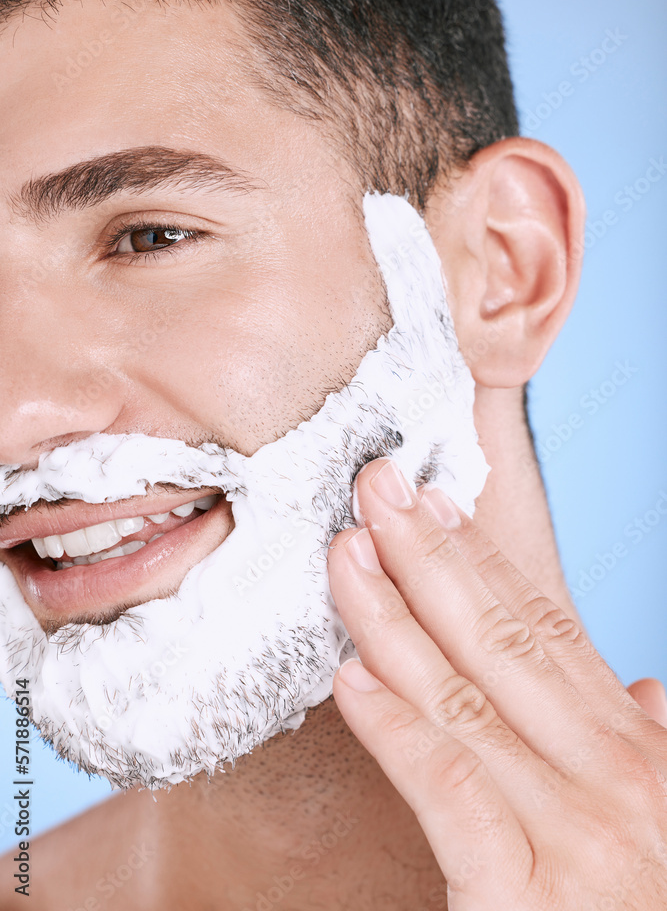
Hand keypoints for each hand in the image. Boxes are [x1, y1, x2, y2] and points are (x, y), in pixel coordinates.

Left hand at [327, 458, 666, 909]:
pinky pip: (454, 794)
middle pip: (505, 642)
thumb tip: (638, 683)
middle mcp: (613, 776)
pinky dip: (398, 729)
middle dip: (431, 556)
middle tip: (376, 490)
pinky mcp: (528, 903)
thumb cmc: (647, 906)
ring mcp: (577, 836)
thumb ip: (641, 746)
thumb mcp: (664, 816)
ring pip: (467, 700)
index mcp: (635, 748)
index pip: (545, 628)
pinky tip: (351, 676)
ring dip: (396, 619)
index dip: (481, 559)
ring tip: (348, 556)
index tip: (431, 502)